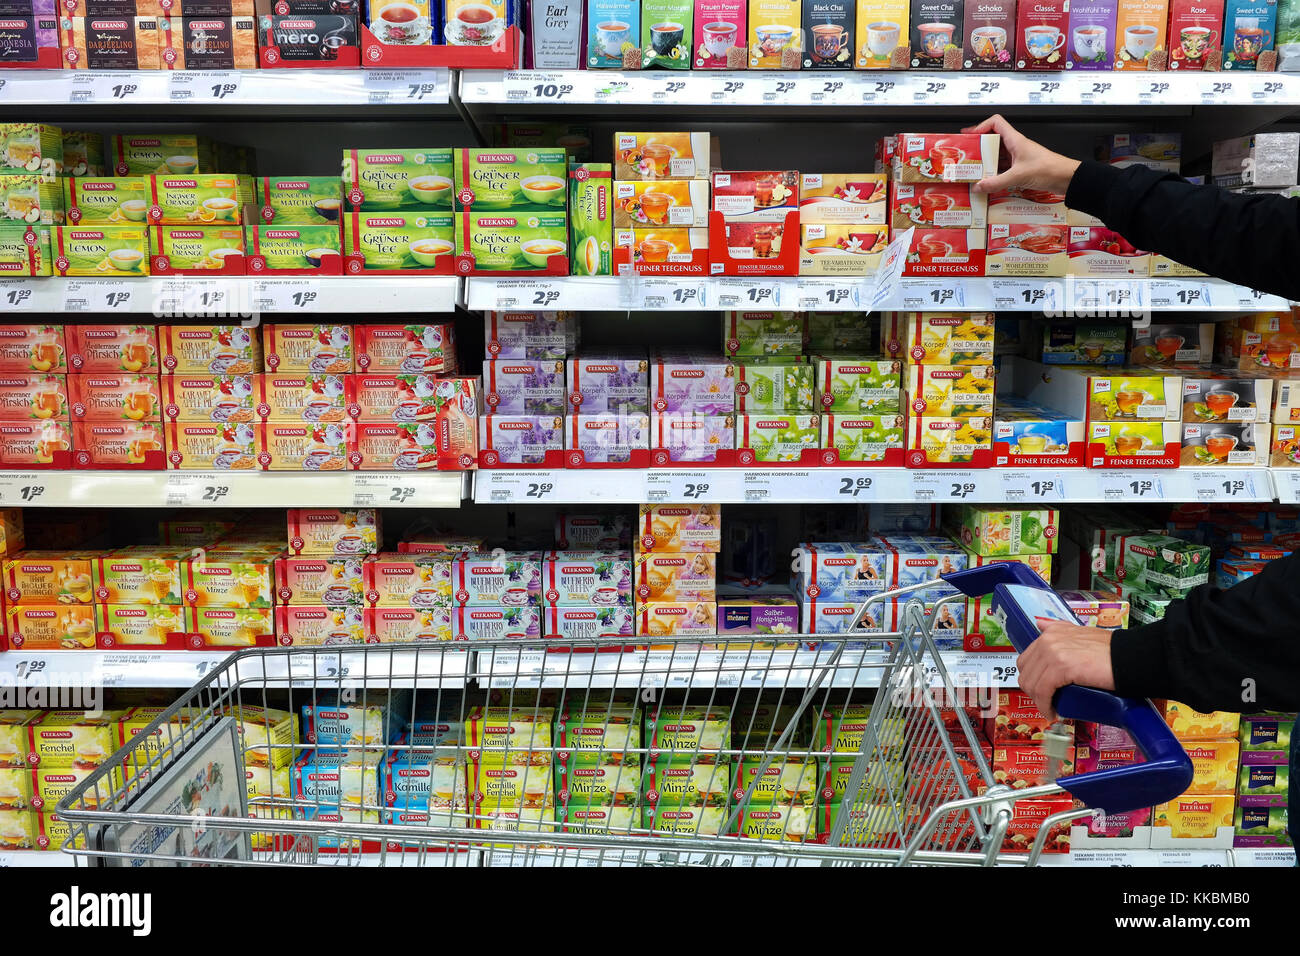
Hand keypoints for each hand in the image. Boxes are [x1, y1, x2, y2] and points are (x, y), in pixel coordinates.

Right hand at [963, 114, 1081, 196]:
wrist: (1066, 178)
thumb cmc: (1049, 169)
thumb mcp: (1018, 176)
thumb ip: (996, 182)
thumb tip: (978, 186)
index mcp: (1015, 140)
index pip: (995, 123)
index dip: (980, 126)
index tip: (968, 135)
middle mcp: (1016, 146)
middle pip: (993, 141)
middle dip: (979, 149)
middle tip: (968, 157)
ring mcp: (1018, 158)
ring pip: (997, 156)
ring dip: (987, 164)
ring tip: (975, 172)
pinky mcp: (1021, 169)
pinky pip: (1003, 169)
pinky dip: (995, 175)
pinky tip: (989, 183)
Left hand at [1016, 621, 1115, 718]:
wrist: (1130, 657)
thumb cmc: (1112, 651)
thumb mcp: (1080, 633)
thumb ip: (1060, 629)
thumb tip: (1041, 624)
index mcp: (1052, 632)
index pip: (1026, 660)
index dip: (1032, 678)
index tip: (1041, 690)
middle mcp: (1048, 639)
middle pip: (1026, 673)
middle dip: (1033, 691)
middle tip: (1046, 702)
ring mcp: (1053, 652)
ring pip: (1032, 684)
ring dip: (1039, 701)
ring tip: (1051, 709)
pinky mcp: (1061, 667)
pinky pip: (1043, 691)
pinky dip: (1045, 706)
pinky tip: (1052, 712)